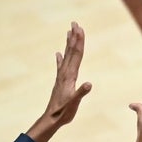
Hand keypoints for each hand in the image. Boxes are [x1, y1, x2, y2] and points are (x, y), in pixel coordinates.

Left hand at [26, 22, 93, 141]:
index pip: (76, 55)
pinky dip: (60, 58)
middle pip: (71, 52)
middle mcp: (65, 73)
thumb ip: (81, 93)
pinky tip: (58, 54)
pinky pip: (61, 66)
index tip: (80, 29)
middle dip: (74, 37)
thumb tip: (89, 84)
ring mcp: (62, 77)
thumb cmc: (64, 112)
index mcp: (69, 76)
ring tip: (69, 32)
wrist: (51, 118)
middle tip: (75, 24)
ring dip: (69, 44)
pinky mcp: (60, 82)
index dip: (79, 42)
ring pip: (67, 56)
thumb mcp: (74, 103)